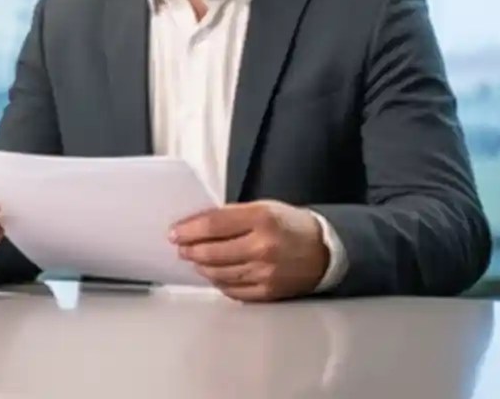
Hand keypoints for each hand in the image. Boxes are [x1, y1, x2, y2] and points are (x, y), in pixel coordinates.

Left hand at [169, 200, 328, 301]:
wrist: (324, 250)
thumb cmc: (290, 225)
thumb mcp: (262, 207)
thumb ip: (231, 215)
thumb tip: (196, 225)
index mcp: (261, 219)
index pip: (212, 225)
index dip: (188, 230)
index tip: (175, 232)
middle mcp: (263, 247)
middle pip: (211, 253)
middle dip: (190, 250)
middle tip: (181, 247)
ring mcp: (266, 273)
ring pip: (219, 273)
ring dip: (201, 267)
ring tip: (195, 260)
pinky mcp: (268, 292)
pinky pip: (232, 290)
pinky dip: (218, 282)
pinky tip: (214, 274)